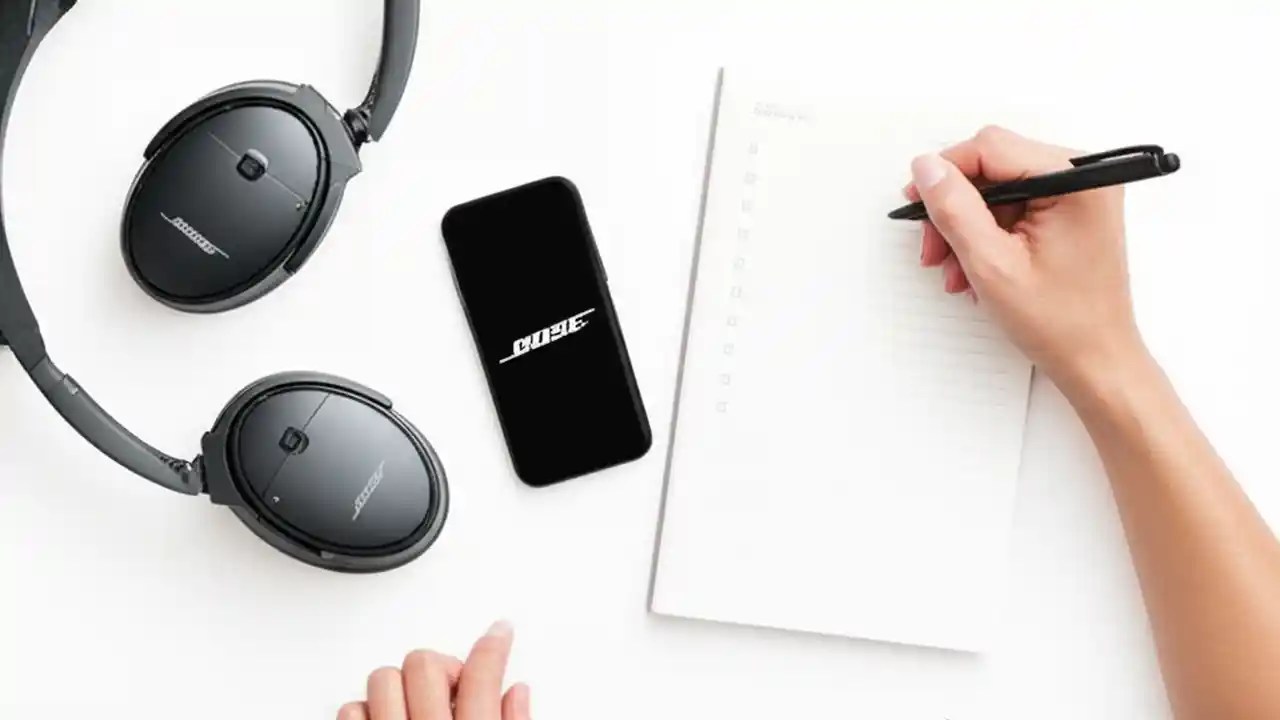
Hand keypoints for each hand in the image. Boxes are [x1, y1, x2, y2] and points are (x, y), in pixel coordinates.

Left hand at [338, 621, 530, 719]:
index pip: (483, 676)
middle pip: (426, 665)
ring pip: (383, 679)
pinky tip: (385, 718)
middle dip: (442, 667)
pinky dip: (365, 710)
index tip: (499, 631)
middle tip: (454, 683)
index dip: (494, 645)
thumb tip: (516, 694)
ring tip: (416, 702)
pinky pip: (350, 711)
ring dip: (401, 686)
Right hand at [905, 125, 1147, 394]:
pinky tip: (974, 269)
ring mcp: (1078, 196)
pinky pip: (1014, 208)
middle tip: (933, 249)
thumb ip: (955, 209)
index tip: (915, 202)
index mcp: (1075, 180)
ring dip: (966, 227)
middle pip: (993, 167)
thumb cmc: (1060, 323)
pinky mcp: (1069, 214)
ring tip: (953, 270)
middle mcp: (1083, 178)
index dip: (945, 172)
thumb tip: (926, 168)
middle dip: (955, 208)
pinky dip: (987, 236)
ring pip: (997, 190)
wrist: (1098, 362)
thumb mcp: (991, 265)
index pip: (991, 147)